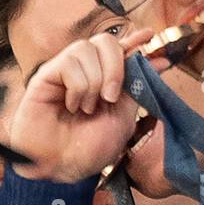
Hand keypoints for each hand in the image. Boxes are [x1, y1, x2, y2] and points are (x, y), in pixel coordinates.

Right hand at [9, 34, 138, 182]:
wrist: (60, 169)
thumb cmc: (88, 150)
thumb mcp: (122, 119)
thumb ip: (136, 89)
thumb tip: (157, 62)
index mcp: (106, 81)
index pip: (121, 50)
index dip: (135, 41)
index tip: (150, 35)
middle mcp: (86, 72)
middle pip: (106, 42)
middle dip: (115, 67)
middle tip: (111, 97)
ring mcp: (65, 72)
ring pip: (86, 48)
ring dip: (94, 81)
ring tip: (86, 108)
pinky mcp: (46, 76)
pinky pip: (69, 63)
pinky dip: (77, 88)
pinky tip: (71, 106)